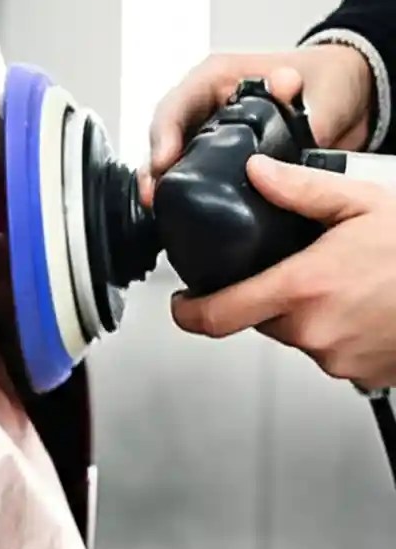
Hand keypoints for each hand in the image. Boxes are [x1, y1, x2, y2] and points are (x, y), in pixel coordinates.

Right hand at [138, 45, 373, 206]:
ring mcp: (210, 132)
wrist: (352, 97)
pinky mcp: (221, 158)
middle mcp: (205, 105)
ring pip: (172, 158)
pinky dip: (187, 194)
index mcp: (217, 78)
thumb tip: (292, 129)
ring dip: (165, 184)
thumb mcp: (322, 92)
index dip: (164, 133)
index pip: (176, 104)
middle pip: (164, 136)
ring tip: (160, 209)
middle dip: (156, 168)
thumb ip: (305, 112)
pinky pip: (193, 175)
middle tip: (155, 196)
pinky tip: (183, 213)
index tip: (164, 160)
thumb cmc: (327, 77)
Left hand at [172, 155, 395, 389]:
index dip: (190, 312)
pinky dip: (338, 331)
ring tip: (346, 282)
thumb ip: (300, 191)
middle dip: (268, 295)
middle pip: (260, 319)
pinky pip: (331, 353)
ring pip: (298, 335)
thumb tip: (256, 173)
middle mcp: (314, 331)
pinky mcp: (362, 375)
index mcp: (301, 289)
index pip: (217, 316)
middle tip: (302, 267)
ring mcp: (338, 358)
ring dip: (308, 313)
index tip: (183, 303)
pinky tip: (364, 306)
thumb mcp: (361, 204)